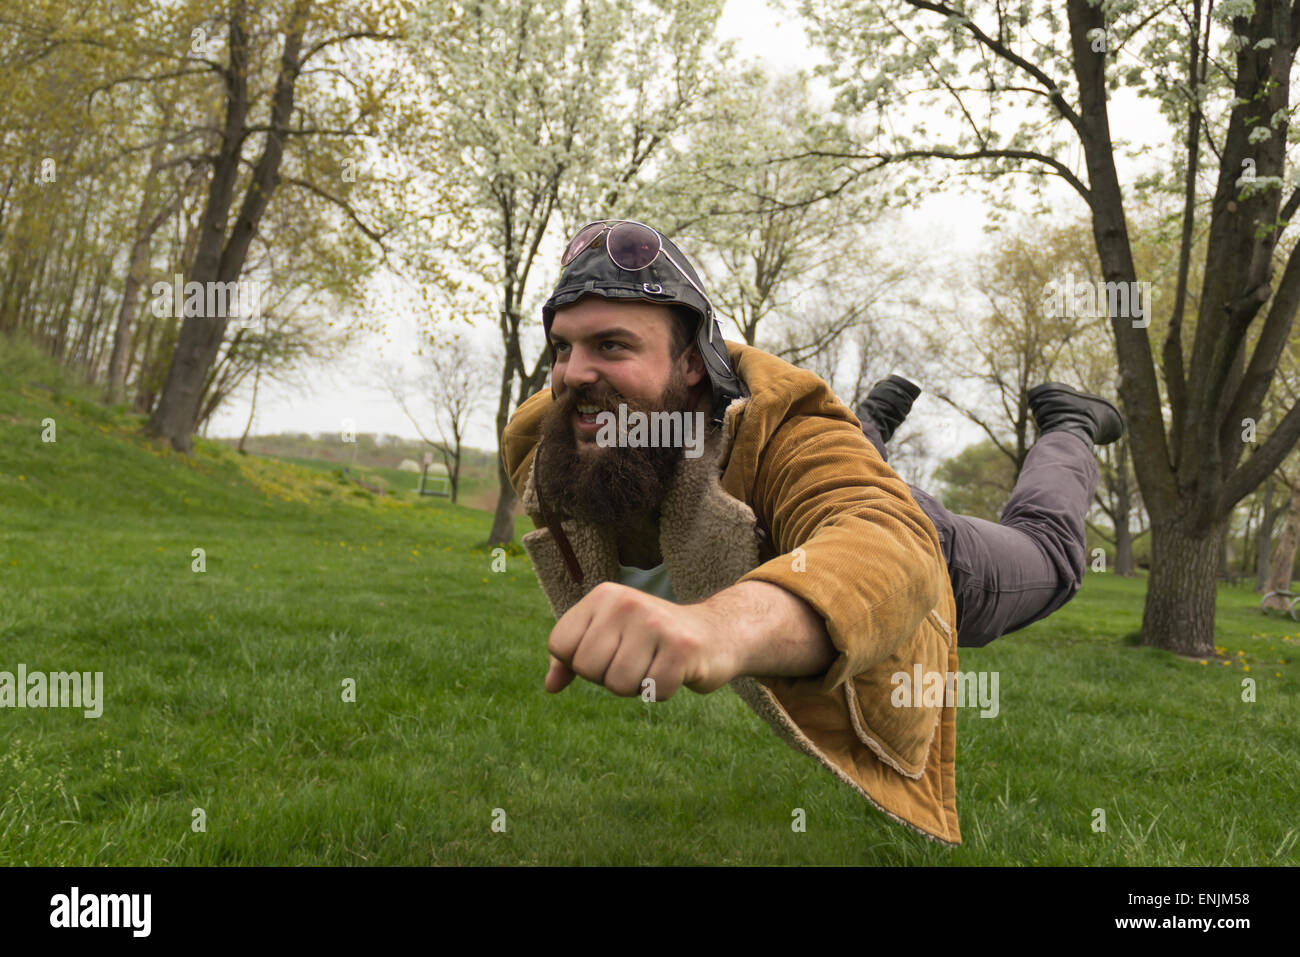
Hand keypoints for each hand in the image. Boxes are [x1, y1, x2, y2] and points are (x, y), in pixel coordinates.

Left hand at [545, 582, 736, 698]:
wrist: (715, 633)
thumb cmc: (651, 640)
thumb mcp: (608, 637)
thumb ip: (573, 658)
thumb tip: (550, 686)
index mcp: (603, 596)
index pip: (560, 646)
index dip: (580, 663)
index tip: (609, 651)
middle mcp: (626, 602)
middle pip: (587, 668)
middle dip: (609, 677)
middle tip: (636, 659)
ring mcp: (655, 623)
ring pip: (618, 685)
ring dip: (636, 686)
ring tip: (654, 664)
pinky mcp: (681, 648)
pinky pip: (652, 692)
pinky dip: (662, 691)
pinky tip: (674, 671)